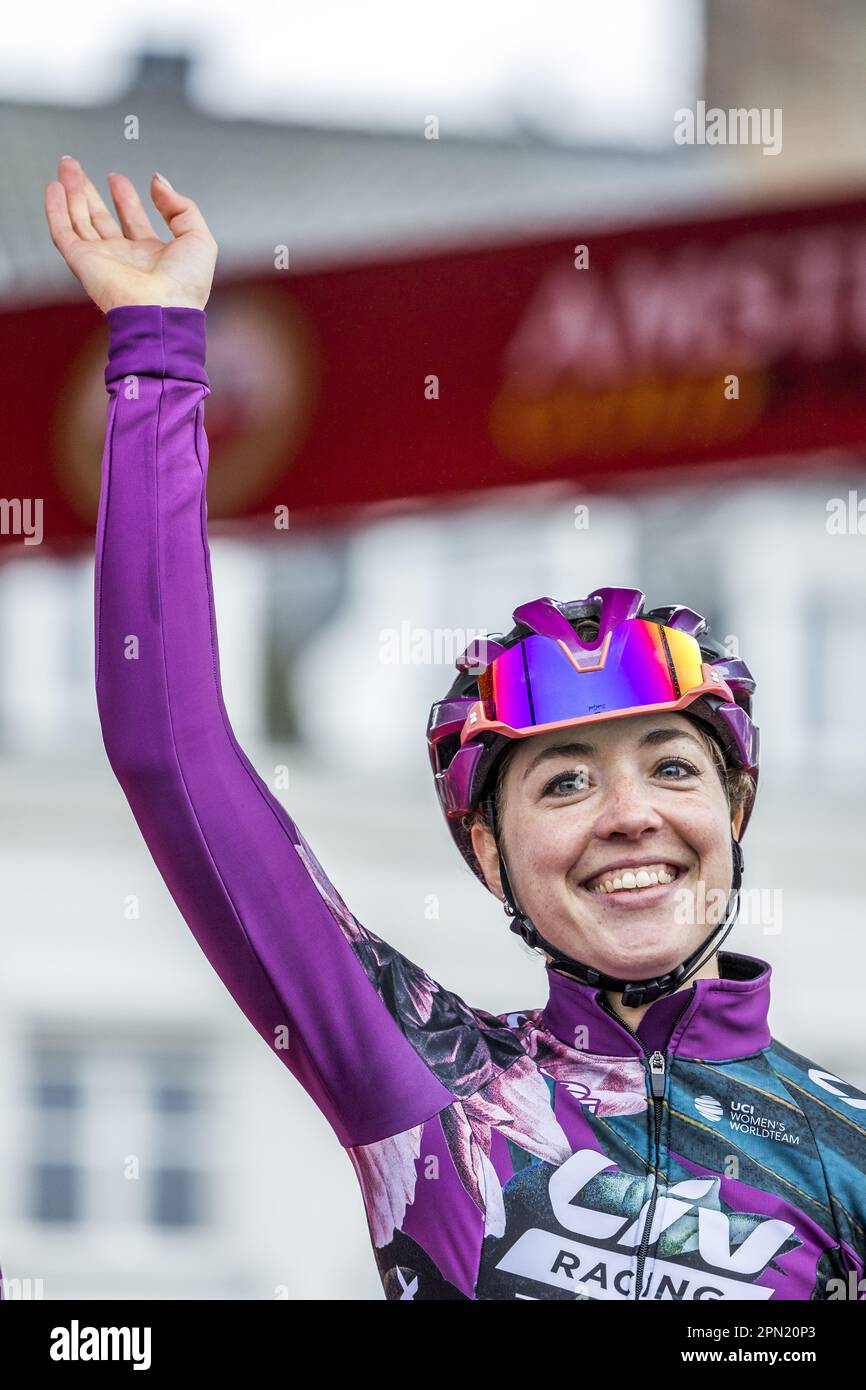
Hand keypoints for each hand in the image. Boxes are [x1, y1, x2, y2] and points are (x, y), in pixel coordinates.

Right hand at [44, 158, 217, 313]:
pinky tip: (54, 188)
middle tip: (79, 168)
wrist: (163, 313)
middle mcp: (124, 257)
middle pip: (101, 218)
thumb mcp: (198, 238)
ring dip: (72, 193)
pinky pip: (63, 232)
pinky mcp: (83, 262)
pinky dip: (56, 209)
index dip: (125, 198)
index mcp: (151, 255)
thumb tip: (158, 181)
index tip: (117, 178)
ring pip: (80, 220)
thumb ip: (181, 207)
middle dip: (90, 192)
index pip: (132, 220)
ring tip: (67, 167)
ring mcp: (102, 259)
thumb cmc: (185, 287)